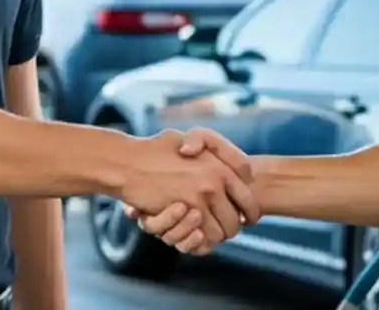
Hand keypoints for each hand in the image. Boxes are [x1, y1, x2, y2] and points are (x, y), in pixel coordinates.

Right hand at [119, 128, 259, 248]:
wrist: (128, 164)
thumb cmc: (156, 149)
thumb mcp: (188, 137)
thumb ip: (212, 147)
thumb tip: (232, 167)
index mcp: (220, 164)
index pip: (250, 196)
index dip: (251, 211)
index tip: (246, 218)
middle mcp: (216, 180)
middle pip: (239, 218)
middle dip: (232, 227)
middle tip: (224, 229)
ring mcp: (202, 198)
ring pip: (223, 231)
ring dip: (216, 236)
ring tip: (208, 233)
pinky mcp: (186, 213)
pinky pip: (204, 237)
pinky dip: (201, 241)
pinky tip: (195, 235)